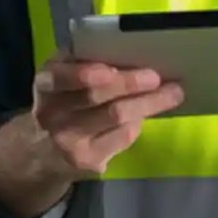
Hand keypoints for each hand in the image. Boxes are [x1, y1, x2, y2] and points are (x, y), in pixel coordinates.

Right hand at [31, 57, 183, 177]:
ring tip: (173, 93)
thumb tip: (137, 56)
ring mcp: (69, 141)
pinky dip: (139, 122)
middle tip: (157, 77)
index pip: (59, 78)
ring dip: (149, 103)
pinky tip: (146, 114)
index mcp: (46, 83)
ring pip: (117, 117)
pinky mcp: (88, 161)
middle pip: (96, 97)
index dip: (82, 74)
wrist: (44, 150)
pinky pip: (123, 137)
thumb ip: (86, 63)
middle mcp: (51, 114)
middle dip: (129, 84)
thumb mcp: (64, 78)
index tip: (109, 71)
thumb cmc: (66, 100)